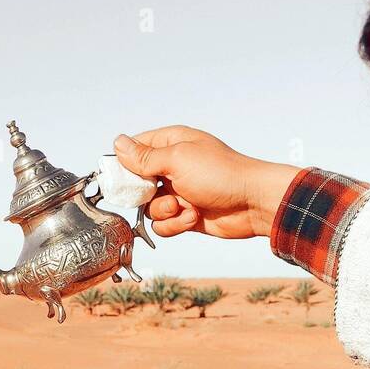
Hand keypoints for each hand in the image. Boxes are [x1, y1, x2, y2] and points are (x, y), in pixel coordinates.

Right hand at [114, 127, 298, 238]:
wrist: (252, 204)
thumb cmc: (221, 174)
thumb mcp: (177, 159)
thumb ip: (144, 157)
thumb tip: (117, 144)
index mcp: (171, 144)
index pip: (135, 149)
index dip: (123, 164)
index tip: (118, 177)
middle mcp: (172, 167)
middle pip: (137, 183)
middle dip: (144, 193)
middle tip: (156, 192)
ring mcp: (178, 192)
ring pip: (149, 208)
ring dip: (164, 211)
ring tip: (184, 206)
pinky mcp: (184, 214)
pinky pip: (163, 224)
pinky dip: (175, 224)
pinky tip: (193, 217)